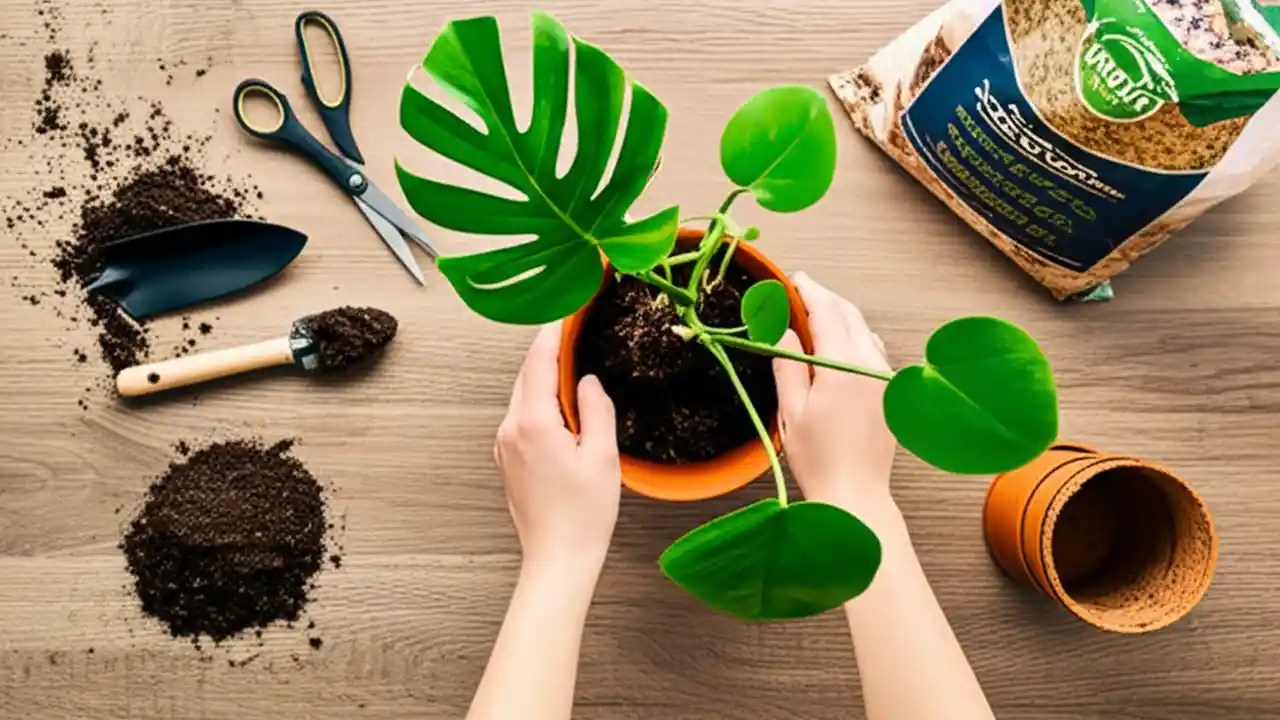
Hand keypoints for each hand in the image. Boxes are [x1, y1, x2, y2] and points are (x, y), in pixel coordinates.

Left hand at [494, 323, 621, 572]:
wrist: (558, 559)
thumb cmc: (583, 516)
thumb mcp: (602, 456)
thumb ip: (596, 409)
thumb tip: (588, 381)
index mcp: (534, 423)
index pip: (540, 361)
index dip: (553, 331)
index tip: (565, 309)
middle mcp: (511, 430)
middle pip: (527, 374)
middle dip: (547, 348)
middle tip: (570, 325)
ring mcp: (506, 445)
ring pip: (523, 395)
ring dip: (544, 375)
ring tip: (569, 358)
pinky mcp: (509, 460)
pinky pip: (522, 416)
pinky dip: (539, 400)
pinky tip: (560, 402)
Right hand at [773, 273, 897, 514]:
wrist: (854, 495)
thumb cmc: (819, 460)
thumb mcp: (791, 410)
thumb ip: (788, 364)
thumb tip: (781, 330)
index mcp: (844, 368)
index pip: (827, 312)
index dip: (809, 291)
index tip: (793, 279)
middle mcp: (872, 367)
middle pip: (850, 315)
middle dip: (825, 298)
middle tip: (799, 291)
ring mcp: (886, 379)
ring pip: (864, 331)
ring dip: (841, 317)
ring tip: (814, 316)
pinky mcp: (891, 392)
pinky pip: (874, 351)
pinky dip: (855, 338)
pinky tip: (838, 346)